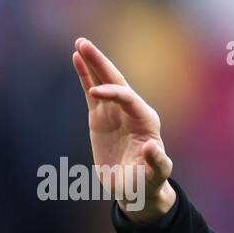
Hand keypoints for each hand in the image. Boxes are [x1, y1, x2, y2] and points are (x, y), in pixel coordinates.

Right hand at [72, 37, 174, 220]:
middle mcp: (132, 111)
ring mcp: (115, 112)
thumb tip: (152, 147)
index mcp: (146, 121)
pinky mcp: (101, 117)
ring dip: (92, 63)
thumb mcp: (155, 176)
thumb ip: (157, 162)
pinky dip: (85, 76)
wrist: (136, 189)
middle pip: (116, 81)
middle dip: (101, 63)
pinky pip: (91, 92)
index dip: (113, 93)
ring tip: (80, 43)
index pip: (128, 98)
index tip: (94, 94)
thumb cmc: (148, 183)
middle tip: (83, 43)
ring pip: (103, 81)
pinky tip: (77, 59)